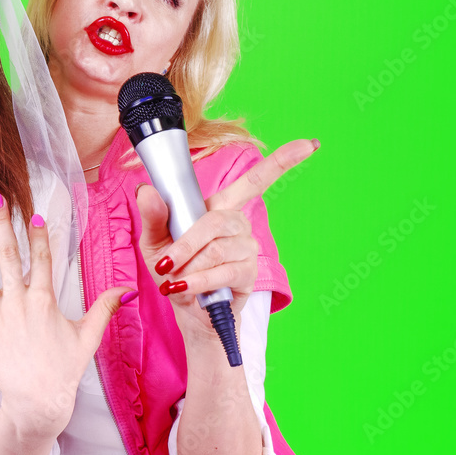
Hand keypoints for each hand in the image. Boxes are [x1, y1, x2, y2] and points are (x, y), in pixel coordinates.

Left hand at [0, 191, 129, 439]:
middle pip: (8, 255)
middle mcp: (19, 302)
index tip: (32, 211)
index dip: (38, 234)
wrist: (39, 403)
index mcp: (44, 300)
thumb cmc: (63, 370)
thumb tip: (127, 289)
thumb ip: (104, 308)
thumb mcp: (88, 337)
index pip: (42, 258)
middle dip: (0, 224)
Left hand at [138, 138, 318, 338]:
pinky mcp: (248, 274)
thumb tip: (146, 191)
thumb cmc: (174, 271)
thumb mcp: (155, 243)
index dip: (282, 161)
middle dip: (186, 244)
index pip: (255, 180)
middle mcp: (238, 224)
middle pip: (217, 221)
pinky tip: (186, 289)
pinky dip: (199, 281)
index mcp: (219, 208)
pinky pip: (223, 273)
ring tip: (174, 281)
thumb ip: (154, 217)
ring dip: (190, 267)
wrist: (186, 310)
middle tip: (165, 264)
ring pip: (217, 249)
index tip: (309, 144)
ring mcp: (246, 249)